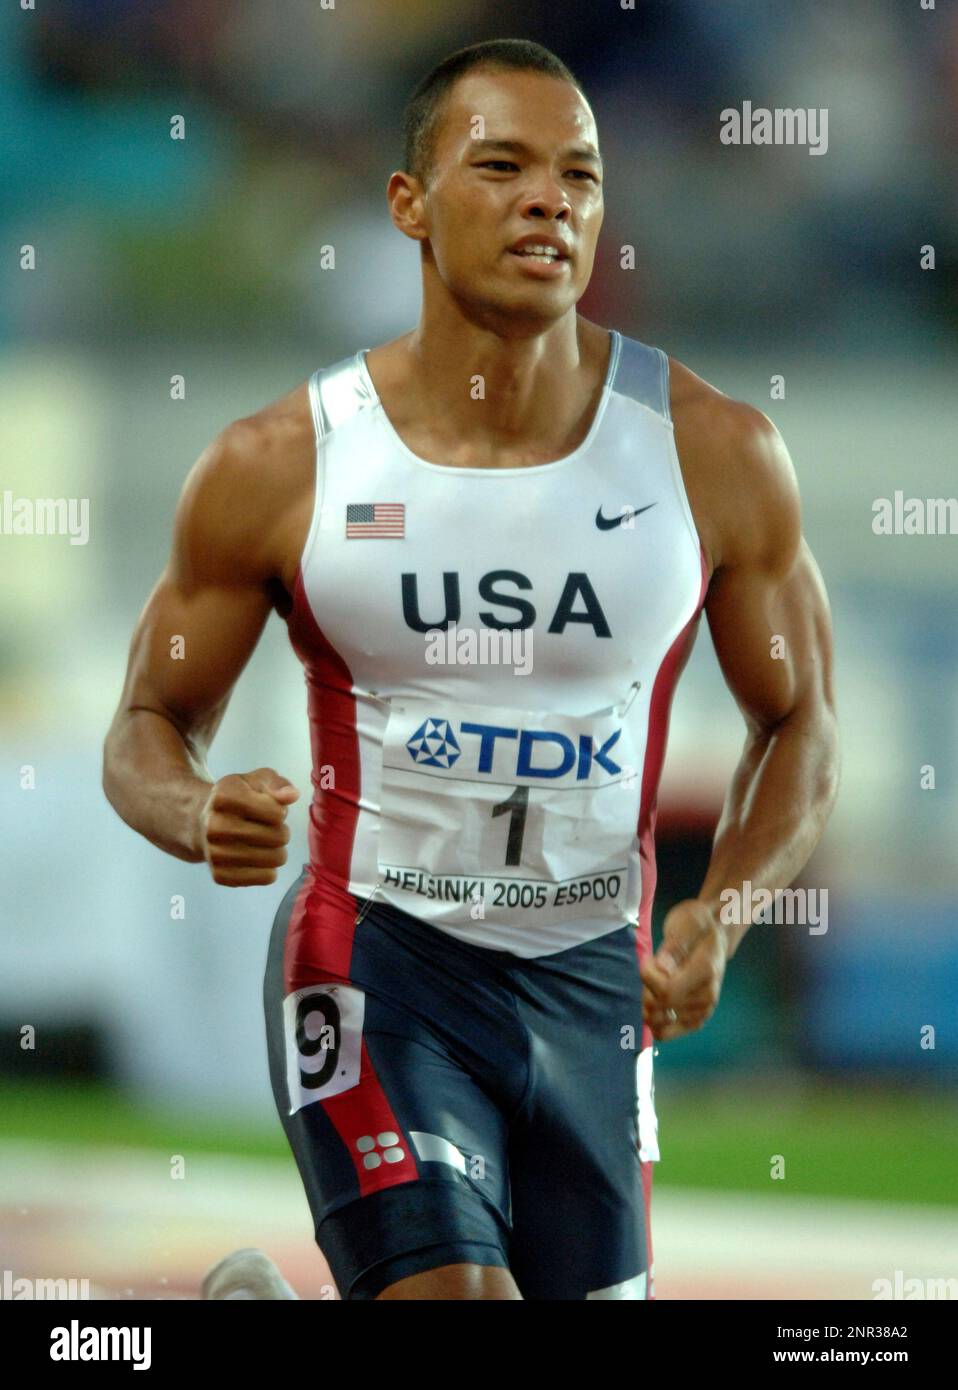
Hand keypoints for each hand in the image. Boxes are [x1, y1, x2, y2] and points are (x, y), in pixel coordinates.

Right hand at [199, 767, 299, 885]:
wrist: (203, 822)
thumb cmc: (238, 799)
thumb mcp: (257, 781)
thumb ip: (277, 784)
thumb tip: (292, 795)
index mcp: (224, 797)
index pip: (277, 814)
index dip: (280, 811)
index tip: (267, 808)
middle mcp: (215, 826)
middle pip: (279, 837)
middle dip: (281, 830)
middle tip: (266, 827)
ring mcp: (215, 853)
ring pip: (276, 859)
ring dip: (277, 849)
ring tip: (262, 841)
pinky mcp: (220, 876)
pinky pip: (267, 877)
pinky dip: (269, 868)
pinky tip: (255, 856)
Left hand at [639, 899, 728, 1041]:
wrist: (716, 933)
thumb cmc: (698, 925)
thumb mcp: (686, 923)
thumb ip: (674, 947)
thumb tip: (662, 968)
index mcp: (705, 972)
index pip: (666, 991)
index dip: (648, 976)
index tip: (651, 958)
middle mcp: (707, 996)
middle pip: (659, 1007)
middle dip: (646, 989)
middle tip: (654, 970)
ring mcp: (703, 1011)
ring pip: (658, 1022)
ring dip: (649, 1004)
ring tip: (659, 984)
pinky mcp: (697, 1020)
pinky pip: (667, 1034)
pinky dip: (656, 1020)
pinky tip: (658, 1002)